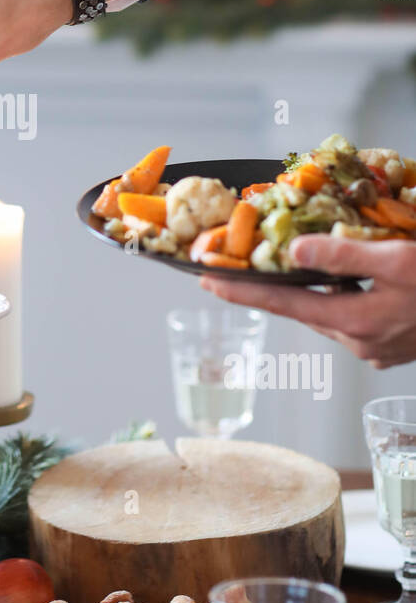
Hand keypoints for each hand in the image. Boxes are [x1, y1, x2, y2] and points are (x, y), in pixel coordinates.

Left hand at [200, 235, 415, 367]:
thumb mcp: (397, 258)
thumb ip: (343, 256)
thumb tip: (293, 254)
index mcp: (356, 323)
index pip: (284, 305)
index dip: (243, 292)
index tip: (206, 282)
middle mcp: (362, 342)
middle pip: (306, 309)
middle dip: (276, 287)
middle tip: (244, 264)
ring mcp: (380, 348)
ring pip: (332, 312)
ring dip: (314, 289)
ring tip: (290, 264)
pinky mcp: (397, 345)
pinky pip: (357, 316)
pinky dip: (345, 295)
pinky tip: (347, 276)